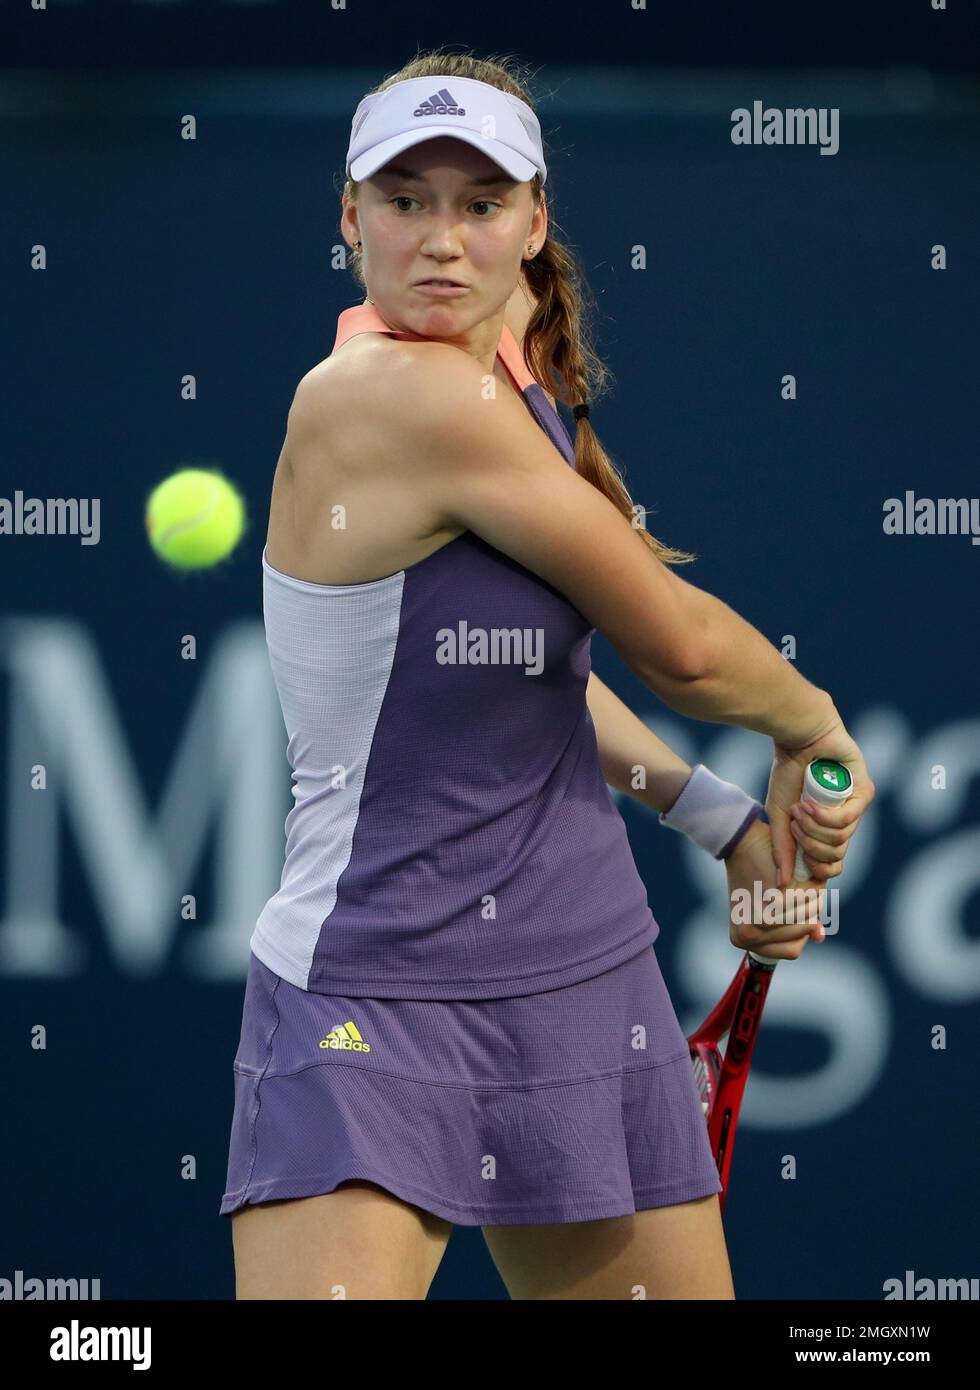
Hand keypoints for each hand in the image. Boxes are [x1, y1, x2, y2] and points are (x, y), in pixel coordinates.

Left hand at [724, 819, 825, 960]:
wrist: (743, 842)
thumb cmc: (762, 870)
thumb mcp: (781, 901)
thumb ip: (799, 921)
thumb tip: (820, 937)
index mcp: (745, 939)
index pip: (792, 951)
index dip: (804, 931)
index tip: (804, 910)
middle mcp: (745, 939)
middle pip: (798, 940)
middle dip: (809, 915)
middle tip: (808, 892)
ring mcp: (752, 929)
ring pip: (801, 926)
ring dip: (811, 905)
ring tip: (807, 886)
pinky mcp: (762, 914)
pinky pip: (800, 913)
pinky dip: (807, 897)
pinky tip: (803, 882)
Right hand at [766, 710, 875, 888]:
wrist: (798, 739)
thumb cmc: (788, 773)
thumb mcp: (780, 816)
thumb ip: (783, 848)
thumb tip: (782, 883)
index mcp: (827, 829)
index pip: (832, 864)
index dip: (816, 866)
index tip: (798, 853)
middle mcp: (844, 821)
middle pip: (836, 856)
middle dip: (810, 844)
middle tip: (795, 823)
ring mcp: (856, 807)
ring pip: (841, 838)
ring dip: (815, 827)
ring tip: (799, 808)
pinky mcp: (864, 791)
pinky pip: (847, 819)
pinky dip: (825, 816)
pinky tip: (808, 804)